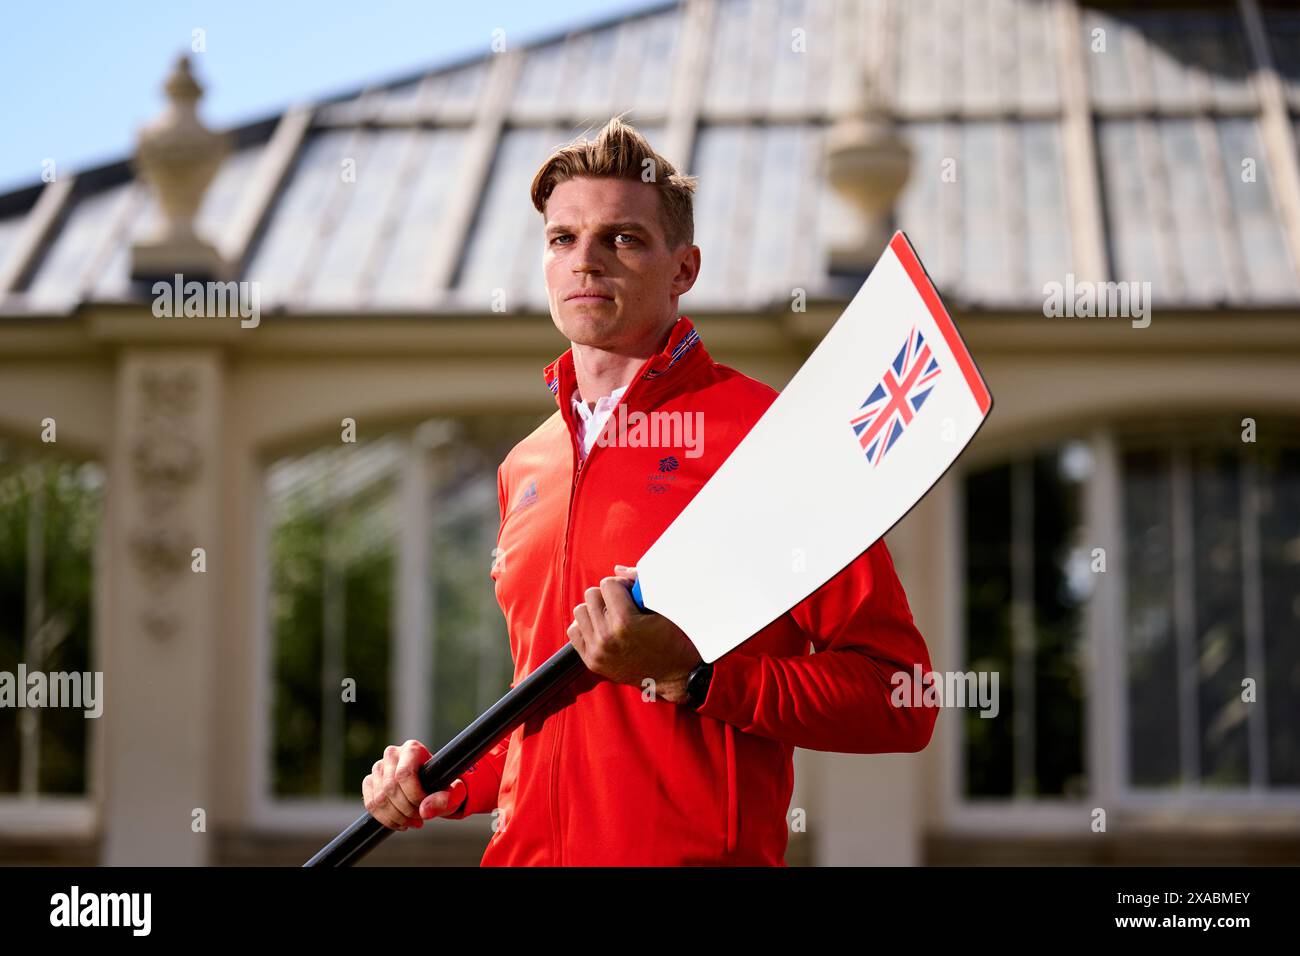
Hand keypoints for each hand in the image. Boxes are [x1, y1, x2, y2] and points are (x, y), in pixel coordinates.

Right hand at [362, 739, 466, 829]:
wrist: (433, 787)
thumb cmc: (445, 787)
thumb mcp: (454, 793)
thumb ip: (446, 799)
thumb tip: (425, 811)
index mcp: (412, 749)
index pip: (404, 774)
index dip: (413, 796)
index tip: (425, 806)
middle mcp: (392, 754)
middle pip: (390, 788)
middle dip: (406, 810)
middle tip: (420, 819)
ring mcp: (378, 767)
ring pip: (379, 799)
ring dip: (396, 817)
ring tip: (412, 822)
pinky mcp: (370, 781)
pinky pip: (370, 804)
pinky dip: (384, 818)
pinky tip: (399, 823)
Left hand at [566, 565, 702, 704]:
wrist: (676, 675)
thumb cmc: (674, 639)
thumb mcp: (663, 608)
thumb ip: (639, 583)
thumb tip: (617, 569)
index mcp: (625, 622)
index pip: (607, 584)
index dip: (621, 584)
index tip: (631, 594)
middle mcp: (606, 637)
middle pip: (591, 595)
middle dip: (607, 596)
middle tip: (623, 605)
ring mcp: (597, 652)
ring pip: (580, 612)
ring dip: (595, 610)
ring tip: (612, 616)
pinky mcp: (592, 662)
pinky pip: (574, 632)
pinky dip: (585, 626)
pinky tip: (602, 628)